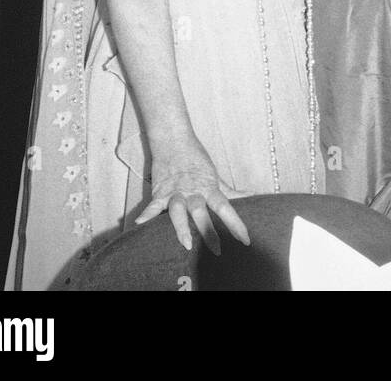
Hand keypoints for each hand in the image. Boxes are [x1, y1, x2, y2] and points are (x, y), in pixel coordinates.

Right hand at [136, 144, 250, 254]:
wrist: (174, 139)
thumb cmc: (196, 159)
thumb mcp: (214, 176)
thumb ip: (230, 191)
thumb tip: (251, 197)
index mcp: (208, 188)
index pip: (225, 207)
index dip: (236, 223)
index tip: (245, 240)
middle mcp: (193, 191)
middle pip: (201, 211)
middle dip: (209, 231)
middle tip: (217, 252)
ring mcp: (175, 192)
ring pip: (178, 210)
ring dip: (182, 226)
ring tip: (186, 243)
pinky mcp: (159, 192)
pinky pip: (153, 205)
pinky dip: (146, 215)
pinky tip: (140, 226)